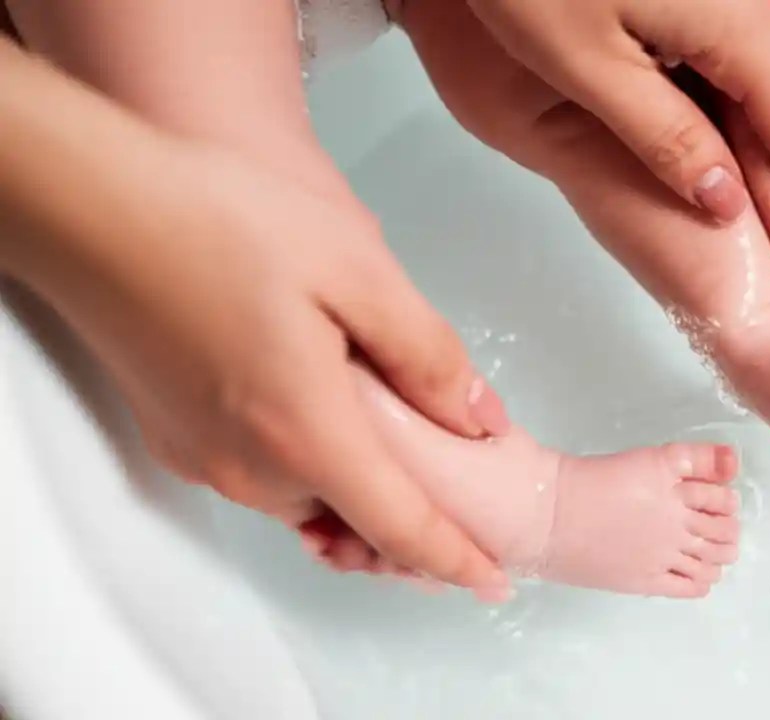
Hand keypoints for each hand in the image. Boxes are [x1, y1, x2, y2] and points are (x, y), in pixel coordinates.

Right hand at [17, 131, 510, 597]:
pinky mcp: (174, 436)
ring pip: (304, 495)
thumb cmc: (221, 222)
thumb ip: (426, 356)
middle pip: (352, 519)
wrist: (90, 204)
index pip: (401, 530)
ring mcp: (203, 458)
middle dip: (406, 516)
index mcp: (306, 435)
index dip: (456, 562)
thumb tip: (481, 420)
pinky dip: (304, 461)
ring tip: (393, 440)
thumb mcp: (357, 271)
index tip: (495, 584)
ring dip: (352, 485)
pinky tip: (318, 403)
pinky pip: (260, 472)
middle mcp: (249, 469)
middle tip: (455, 487)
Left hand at [455, 0, 769, 281]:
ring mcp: (718, 9)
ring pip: (757, 109)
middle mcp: (742, 16)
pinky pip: (726, 85)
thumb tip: (725, 203)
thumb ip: (663, 137)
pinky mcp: (689, 5)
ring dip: (767, 183)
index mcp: (734, 30)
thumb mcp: (589, 65)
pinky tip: (731, 182)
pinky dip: (735, 143)